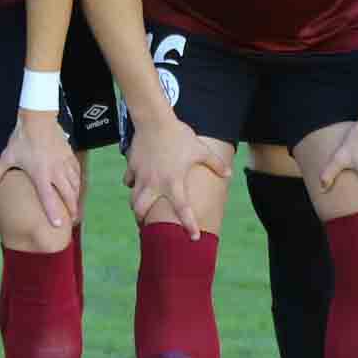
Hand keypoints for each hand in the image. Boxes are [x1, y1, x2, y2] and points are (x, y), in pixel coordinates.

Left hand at [0, 108, 80, 232]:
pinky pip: (77, 173)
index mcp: (40, 174)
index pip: (48, 198)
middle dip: (71, 209)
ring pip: (75, 185)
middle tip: (72, 221)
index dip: (53, 213)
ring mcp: (64, 163)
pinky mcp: (70, 155)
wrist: (38, 118)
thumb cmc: (22, 139)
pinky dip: (78, 183)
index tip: (59, 225)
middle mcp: (55, 171)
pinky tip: (77, 188)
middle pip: (68, 195)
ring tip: (76, 208)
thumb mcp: (8, 156)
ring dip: (76, 198)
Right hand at [123, 114, 224, 237]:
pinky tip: (136, 182)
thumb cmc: (179, 135)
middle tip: (148, 225)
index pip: (182, 210)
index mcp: (173, 183)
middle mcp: (154, 183)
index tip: (193, 237)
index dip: (189, 225)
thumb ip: (215, 164)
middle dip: (143, 221)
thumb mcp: (200, 150)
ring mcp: (141, 175)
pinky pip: (128, 180)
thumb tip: (229, 173)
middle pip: (142, 210)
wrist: (154, 119)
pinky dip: (131, 183)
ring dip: (136, 205)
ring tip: (140, 209)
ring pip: (132, 198)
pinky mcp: (132, 166)